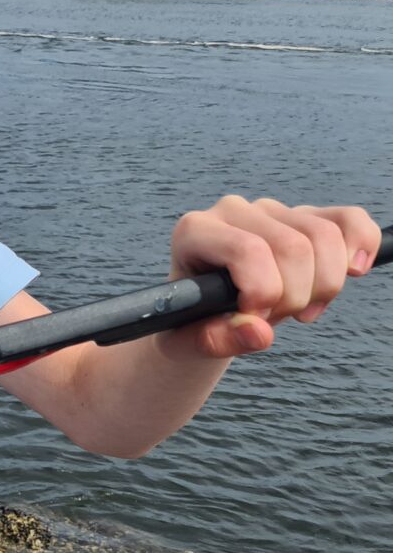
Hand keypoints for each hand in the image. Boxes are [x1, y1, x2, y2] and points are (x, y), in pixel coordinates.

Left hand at [168, 196, 380, 358]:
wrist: (203, 313)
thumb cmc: (193, 322)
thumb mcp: (190, 341)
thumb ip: (215, 340)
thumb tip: (258, 332)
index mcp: (195, 231)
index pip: (249, 250)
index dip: (264, 293)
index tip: (255, 319)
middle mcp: (233, 210)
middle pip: (294, 247)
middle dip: (294, 296)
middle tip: (276, 317)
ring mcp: (272, 210)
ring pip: (325, 237)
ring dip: (322, 286)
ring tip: (297, 308)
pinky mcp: (305, 216)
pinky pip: (349, 220)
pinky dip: (361, 245)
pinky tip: (354, 272)